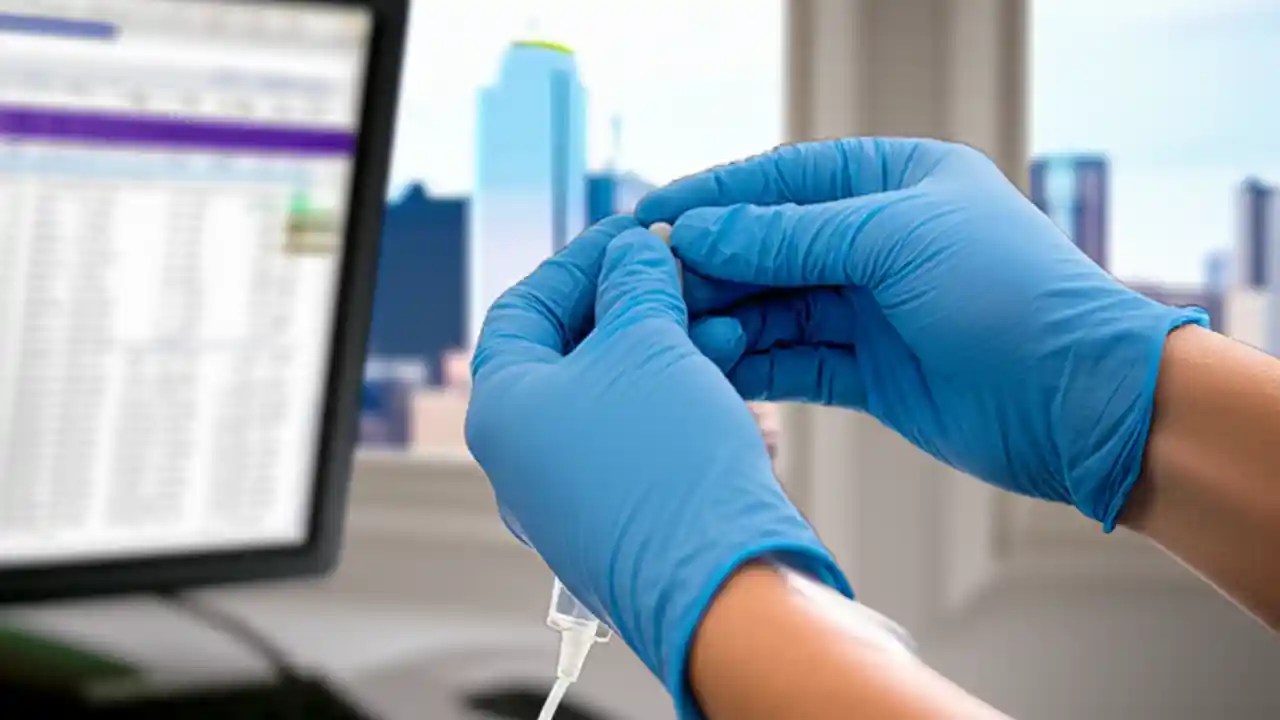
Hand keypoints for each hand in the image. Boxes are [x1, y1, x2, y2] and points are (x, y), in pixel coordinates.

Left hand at [465, 216, 848, 715]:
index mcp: (501, 408)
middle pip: (572, 352)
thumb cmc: (666, 470)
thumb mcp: (649, 342)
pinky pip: (643, 441)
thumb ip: (636, 282)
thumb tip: (634, 253)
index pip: (523, 307)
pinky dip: (681, 404)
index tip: (630, 237)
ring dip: (670, 353)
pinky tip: (731, 388)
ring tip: (724, 333)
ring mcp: (569, 494)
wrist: (721, 584)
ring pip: (616, 396)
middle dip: (637, 308)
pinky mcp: (621, 520)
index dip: (579, 262)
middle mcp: (523, 457)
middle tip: (683, 279)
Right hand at [636, 138, 1206, 529]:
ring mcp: (873, 307)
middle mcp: (879, 239)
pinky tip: (714, 365)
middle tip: (649, 287)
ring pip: (775, 306)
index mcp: (896, 182)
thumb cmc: (1012, 298)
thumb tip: (701, 229)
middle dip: (711, 266)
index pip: (784, 180)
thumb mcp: (897, 242)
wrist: (1081, 404)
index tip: (650, 216)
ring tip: (675, 334)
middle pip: (770, 246)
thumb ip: (792, 237)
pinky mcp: (868, 371)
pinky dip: (754, 362)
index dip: (715, 197)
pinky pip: (794, 358)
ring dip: (726, 319)